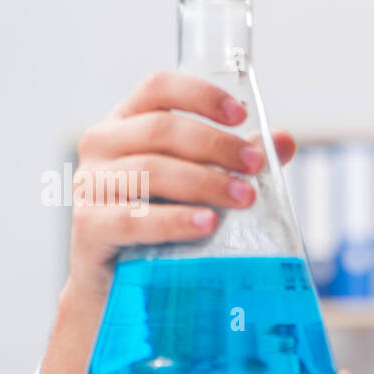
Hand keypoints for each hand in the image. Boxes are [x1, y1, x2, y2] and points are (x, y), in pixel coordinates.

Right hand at [67, 70, 297, 303]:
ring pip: (150, 171)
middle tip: (256, 166)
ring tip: (243, 198)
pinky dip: (174, 220)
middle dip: (215, 146)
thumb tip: (284, 142)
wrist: (119, 284)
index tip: (242, 115)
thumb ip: (236, 161)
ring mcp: (90, 185)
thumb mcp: (200, 185)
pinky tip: (207, 224)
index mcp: (128, 123)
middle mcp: (102, 145)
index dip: (200, 95)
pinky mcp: (89, 227)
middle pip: (160, 129)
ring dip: (203, 182)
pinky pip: (133, 219)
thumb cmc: (164, 222)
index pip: (158, 89)